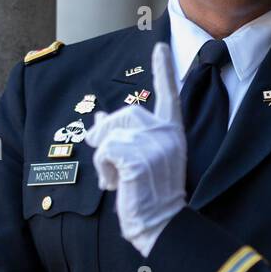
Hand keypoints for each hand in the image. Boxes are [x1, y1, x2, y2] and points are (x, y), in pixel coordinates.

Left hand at [85, 42, 184, 255]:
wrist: (160, 224)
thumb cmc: (148, 194)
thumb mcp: (140, 160)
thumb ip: (124, 136)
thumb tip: (98, 117)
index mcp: (172, 133)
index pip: (169, 95)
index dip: (163, 70)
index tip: (160, 46)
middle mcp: (167, 134)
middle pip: (125, 114)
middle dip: (105, 133)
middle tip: (101, 157)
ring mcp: (155, 145)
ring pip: (111, 132)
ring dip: (103, 156)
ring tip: (114, 179)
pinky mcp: (139, 158)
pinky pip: (105, 150)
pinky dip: (102, 168)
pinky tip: (113, 185)